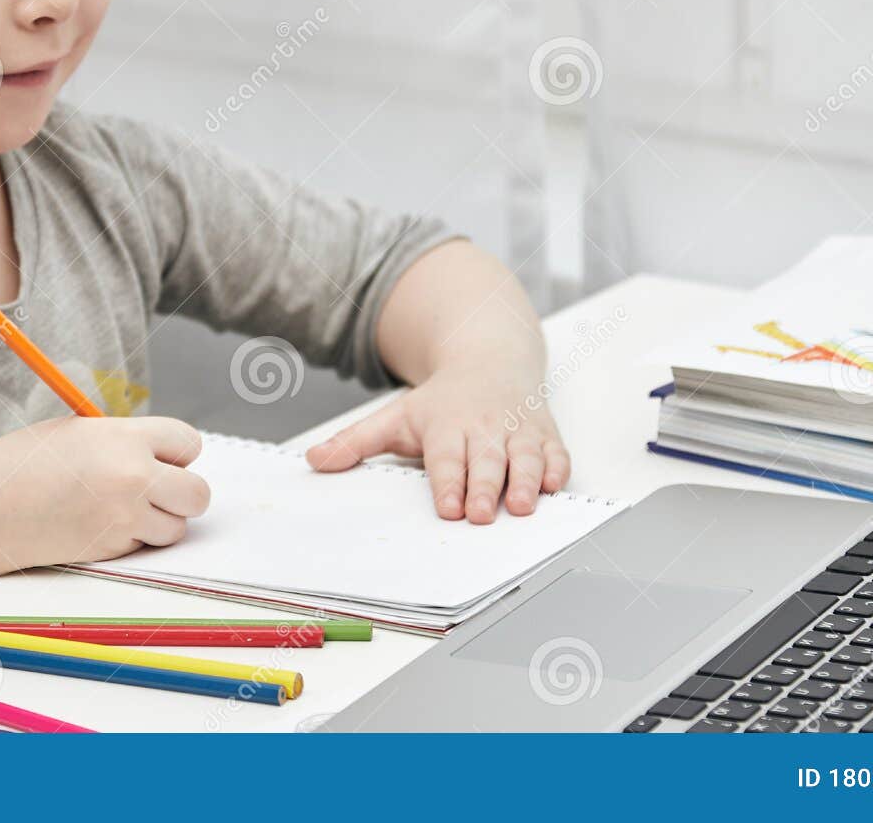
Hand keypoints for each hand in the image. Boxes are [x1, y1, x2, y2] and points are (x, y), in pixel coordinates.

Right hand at [0, 415, 209, 574]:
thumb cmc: (22, 464)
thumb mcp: (79, 432)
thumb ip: (126, 440)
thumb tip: (164, 454)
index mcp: (125, 438)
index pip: (190, 442)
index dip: (177, 452)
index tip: (161, 457)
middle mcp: (133, 478)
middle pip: (199, 493)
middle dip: (183, 493)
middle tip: (157, 489)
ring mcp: (124, 519)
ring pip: (176, 527)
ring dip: (160, 521)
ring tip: (122, 509)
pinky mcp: (110, 551)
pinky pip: (144, 547)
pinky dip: (132, 541)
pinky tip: (98, 526)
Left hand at [305, 364, 570, 523]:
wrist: (490, 357)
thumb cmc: (442, 400)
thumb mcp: (394, 415)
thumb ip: (355, 441)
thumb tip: (314, 461)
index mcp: (446, 424)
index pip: (446, 457)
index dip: (448, 483)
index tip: (447, 508)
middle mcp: (484, 426)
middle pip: (486, 459)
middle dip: (485, 487)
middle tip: (481, 515)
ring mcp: (518, 429)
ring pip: (525, 456)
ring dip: (526, 480)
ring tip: (522, 506)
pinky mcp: (544, 433)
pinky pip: (556, 450)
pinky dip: (558, 467)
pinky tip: (556, 485)